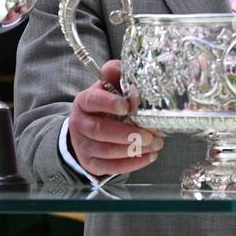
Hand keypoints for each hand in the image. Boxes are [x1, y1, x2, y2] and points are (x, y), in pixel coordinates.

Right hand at [69, 59, 163, 176]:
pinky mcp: (91, 163)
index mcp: (84, 102)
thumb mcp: (108, 86)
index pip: (92, 101)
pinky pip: (110, 167)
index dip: (109, 103)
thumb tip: (124, 68)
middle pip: (100, 130)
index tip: (127, 106)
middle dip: (127, 133)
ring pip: (107, 151)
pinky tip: (149, 156)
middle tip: (151, 134)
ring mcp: (84, 145)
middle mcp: (80, 124)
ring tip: (155, 144)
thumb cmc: (104, 105)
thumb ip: (116, 74)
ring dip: (134, 149)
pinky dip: (132, 164)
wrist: (87, 131)